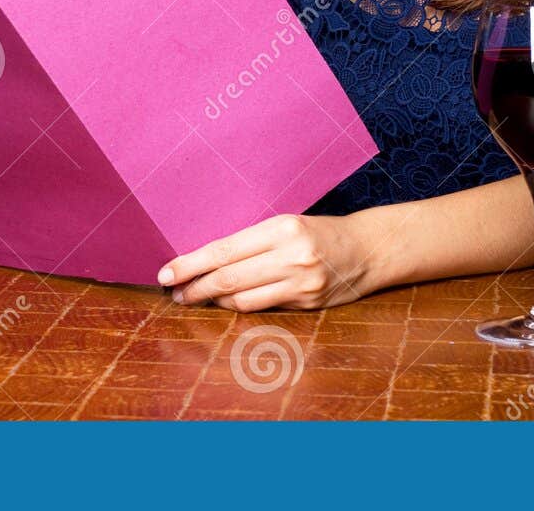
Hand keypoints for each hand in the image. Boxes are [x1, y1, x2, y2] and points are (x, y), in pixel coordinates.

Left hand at [157, 213, 378, 310]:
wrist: (368, 249)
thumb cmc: (318, 232)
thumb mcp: (285, 224)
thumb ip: (250, 242)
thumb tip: (203, 261)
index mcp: (282, 228)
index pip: (224, 250)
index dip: (190, 264)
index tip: (166, 273)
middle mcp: (292, 256)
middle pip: (228, 278)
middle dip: (195, 287)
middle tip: (174, 293)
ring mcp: (301, 284)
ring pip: (242, 299)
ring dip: (214, 300)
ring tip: (197, 296)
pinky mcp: (307, 304)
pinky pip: (262, 308)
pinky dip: (240, 306)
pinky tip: (228, 301)